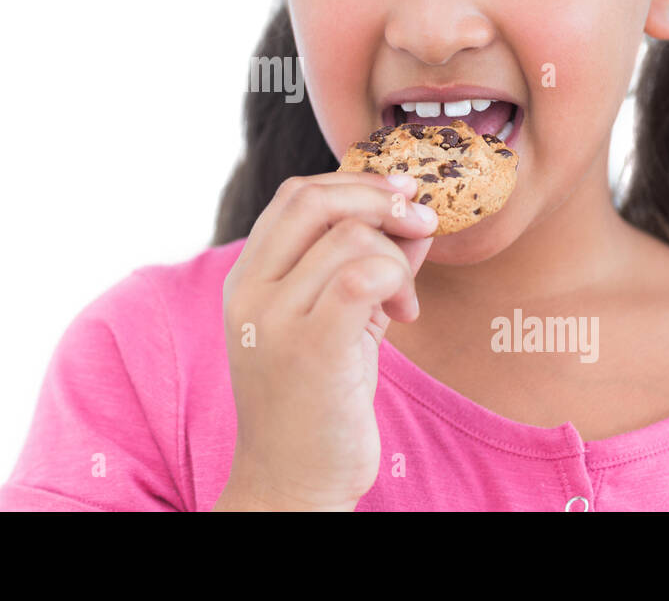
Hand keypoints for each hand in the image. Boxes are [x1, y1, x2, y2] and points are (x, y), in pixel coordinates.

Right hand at [217, 170, 436, 509]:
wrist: (291, 485)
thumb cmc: (316, 405)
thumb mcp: (338, 323)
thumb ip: (367, 266)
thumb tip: (416, 218)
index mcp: (246, 279)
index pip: (296, 194)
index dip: (356, 183)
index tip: (403, 195)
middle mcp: (249, 291)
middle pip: (314, 199)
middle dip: (380, 199)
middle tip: (422, 222)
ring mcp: (274, 319)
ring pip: (350, 239)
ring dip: (398, 258)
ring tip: (405, 304)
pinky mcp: (310, 347)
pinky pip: (363, 276)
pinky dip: (397, 279)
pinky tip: (405, 315)